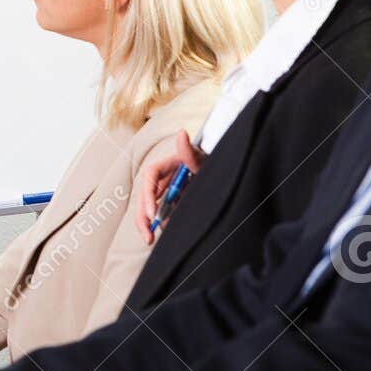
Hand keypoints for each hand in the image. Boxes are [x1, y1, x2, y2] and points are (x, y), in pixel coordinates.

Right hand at [134, 128, 204, 242]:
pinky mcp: (175, 202)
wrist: (227, 174)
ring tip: (157, 236)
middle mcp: (165, 178)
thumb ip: (190, 152)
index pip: (150, 177)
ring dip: (153, 223)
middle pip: (145, 196)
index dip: (148, 196)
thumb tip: (182, 134)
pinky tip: (169, 230)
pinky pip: (166, 213)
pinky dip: (165, 222)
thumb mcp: (203, 160)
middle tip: (148, 237)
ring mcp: (169, 191)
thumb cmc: (212, 163)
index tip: (153, 214)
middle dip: (143, 218)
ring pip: (153, 208)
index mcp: (168, 164)